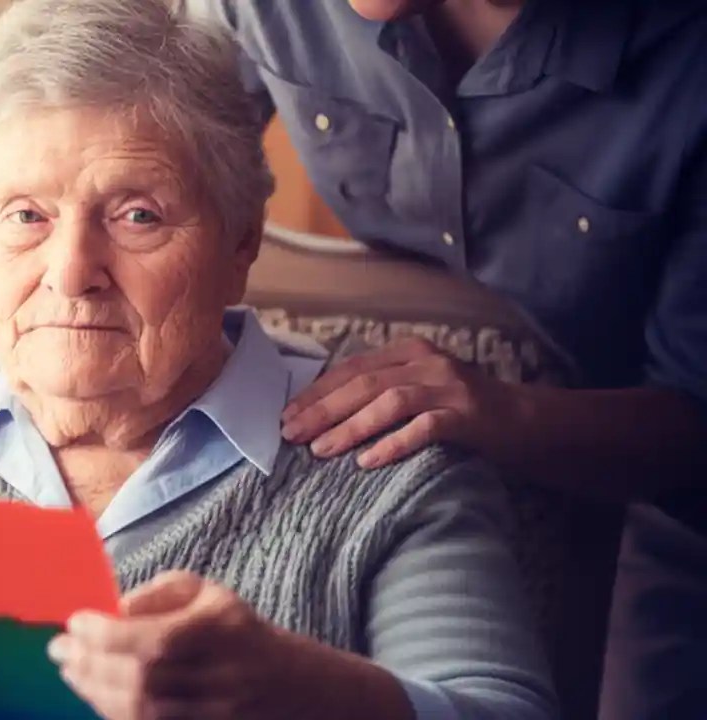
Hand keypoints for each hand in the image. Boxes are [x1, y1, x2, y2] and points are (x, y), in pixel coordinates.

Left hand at [48, 571, 276, 719]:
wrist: (286, 684)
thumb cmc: (233, 629)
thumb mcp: (204, 593)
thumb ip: (158, 593)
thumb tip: (114, 607)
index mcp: (217, 630)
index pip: (152, 639)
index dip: (104, 635)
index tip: (73, 622)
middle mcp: (217, 675)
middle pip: (142, 680)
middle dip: (89, 663)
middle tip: (58, 649)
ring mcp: (211, 712)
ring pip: (142, 711)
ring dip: (94, 690)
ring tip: (69, 669)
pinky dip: (114, 712)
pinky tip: (93, 693)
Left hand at [280, 337, 530, 468]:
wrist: (524, 420)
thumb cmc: (459, 409)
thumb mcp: (418, 388)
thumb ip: (380, 390)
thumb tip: (322, 413)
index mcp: (408, 352)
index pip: (351, 368)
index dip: (316, 391)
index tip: (287, 414)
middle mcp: (426, 362)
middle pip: (363, 383)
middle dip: (322, 409)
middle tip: (292, 434)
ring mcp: (448, 386)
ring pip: (389, 402)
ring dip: (350, 427)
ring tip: (321, 450)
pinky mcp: (467, 414)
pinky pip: (424, 427)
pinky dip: (393, 443)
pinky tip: (368, 461)